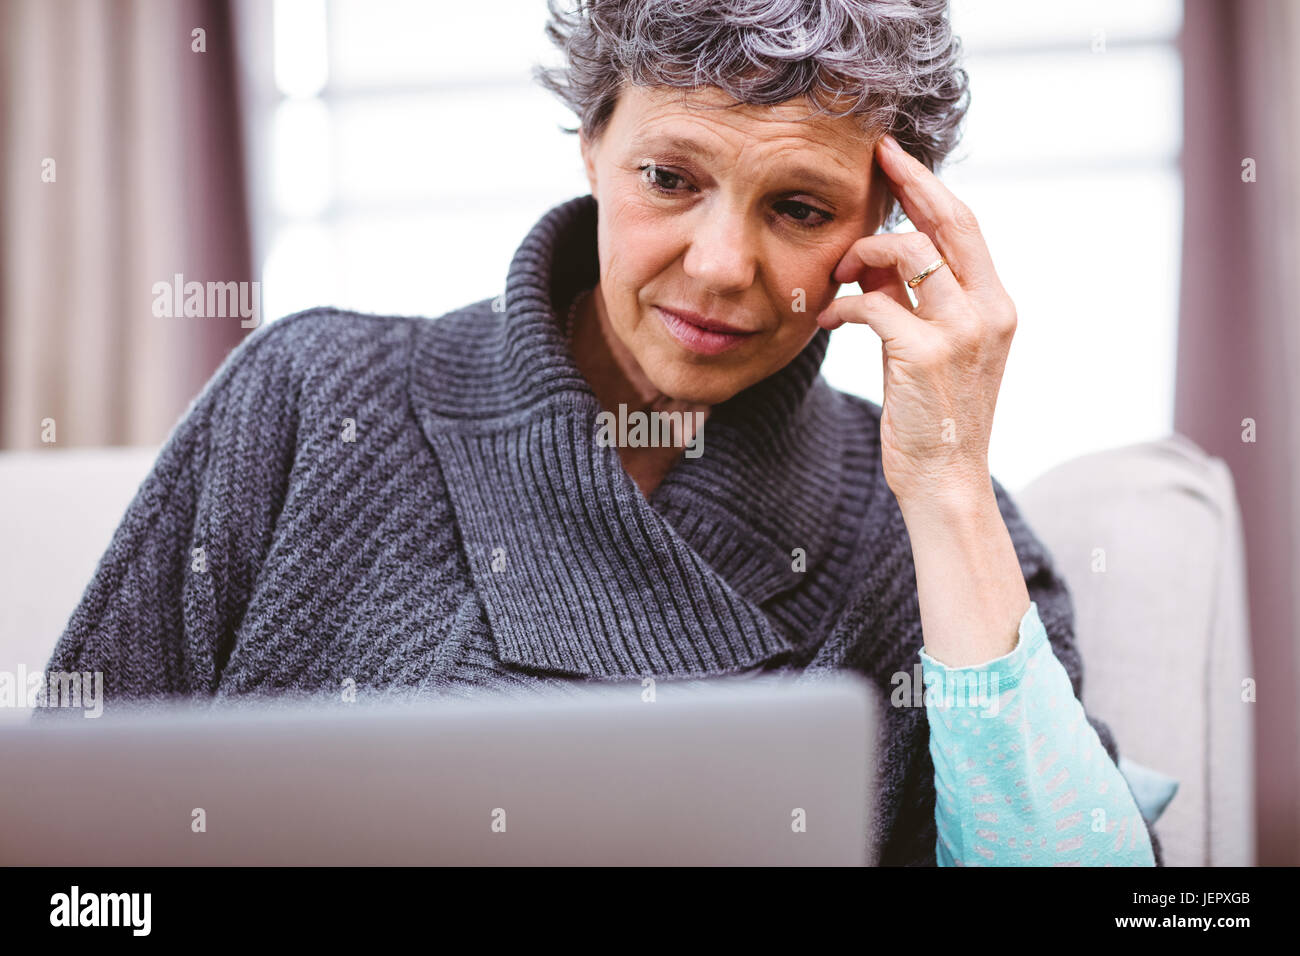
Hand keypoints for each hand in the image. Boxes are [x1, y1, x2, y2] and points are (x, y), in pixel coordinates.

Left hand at [816, 133, 1017, 510]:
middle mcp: (988, 311)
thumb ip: (912, 300)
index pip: (966, 226)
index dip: (930, 186)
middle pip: (949, 222)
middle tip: (874, 159)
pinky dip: (845, 304)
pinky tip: (830, 318)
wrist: (945, 481)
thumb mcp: (930, 348)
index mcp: (996, 306)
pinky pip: (874, 304)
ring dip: (864, 252)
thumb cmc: (933, 415)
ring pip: (909, 253)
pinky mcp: (924, 357)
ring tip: (839, 272)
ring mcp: (960, 333)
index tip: (897, 157)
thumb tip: (874, 256)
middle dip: (909, 182)